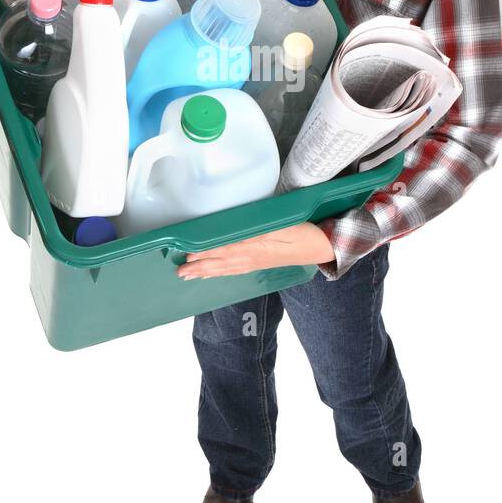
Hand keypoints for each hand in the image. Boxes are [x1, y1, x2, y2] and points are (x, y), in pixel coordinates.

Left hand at [177, 223, 334, 279]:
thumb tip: (238, 231)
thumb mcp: (284, 226)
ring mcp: (255, 262)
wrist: (322, 246)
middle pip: (220, 262)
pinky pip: (234, 270)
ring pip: (225, 268)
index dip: (205, 253)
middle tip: (179, 272)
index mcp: (255, 246)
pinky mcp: (259, 263)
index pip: (224, 249)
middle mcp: (252, 256)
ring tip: (188, 276)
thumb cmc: (304, 233)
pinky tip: (212, 274)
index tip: (188, 255)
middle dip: (198, 267)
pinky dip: (220, 273)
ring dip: (205, 272)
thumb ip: (261, 229)